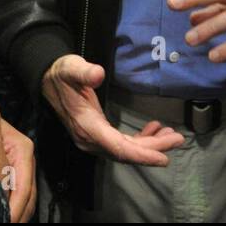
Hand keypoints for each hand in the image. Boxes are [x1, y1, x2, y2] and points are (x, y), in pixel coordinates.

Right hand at [40, 54, 183, 165]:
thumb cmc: (62, 73)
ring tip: (171, 134)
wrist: (47, 79)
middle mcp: (90, 139)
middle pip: (126, 151)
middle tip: (178, 139)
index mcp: (87, 126)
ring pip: (126, 149)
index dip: (142, 154)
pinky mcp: (97, 134)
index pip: (119, 147)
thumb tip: (98, 74)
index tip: (163, 157)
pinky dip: (140, 139)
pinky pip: (122, 142)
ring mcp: (93, 139)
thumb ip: (85, 72)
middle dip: (153, 148)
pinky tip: (154, 128)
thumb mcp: (71, 68)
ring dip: (149, 144)